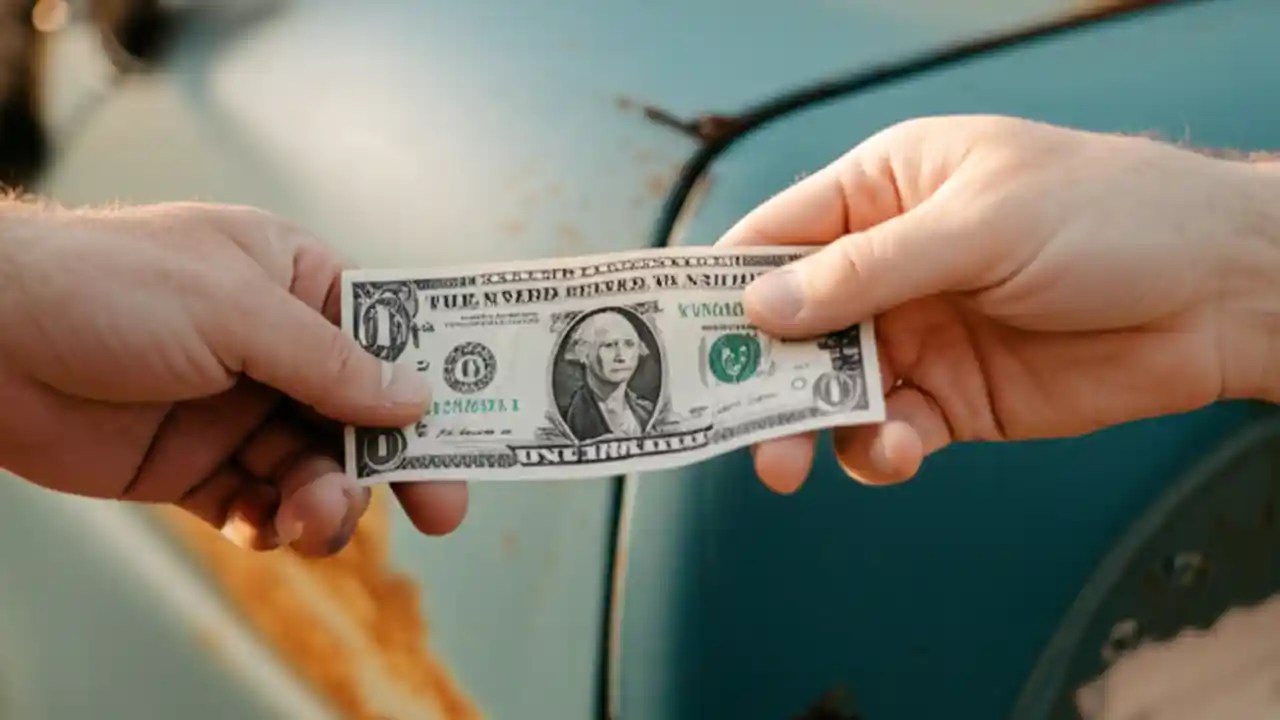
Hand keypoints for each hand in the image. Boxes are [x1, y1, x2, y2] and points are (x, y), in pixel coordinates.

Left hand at [0, 201, 466, 554]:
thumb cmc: (109, 287)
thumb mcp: (237, 311)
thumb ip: (331, 364)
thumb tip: (417, 399)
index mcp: (296, 282)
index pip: (389, 336)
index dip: (436, 384)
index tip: (480, 431)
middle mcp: (276, 348)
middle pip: (364, 416)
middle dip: (397, 464)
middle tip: (439, 512)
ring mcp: (238, 409)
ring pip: (317, 470)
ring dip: (329, 502)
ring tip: (313, 521)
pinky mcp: (195, 466)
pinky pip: (259, 504)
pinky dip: (272, 524)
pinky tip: (263, 528)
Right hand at [719, 115, 1279, 492]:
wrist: (1220, 292)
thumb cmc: (1110, 215)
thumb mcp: (982, 223)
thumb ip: (868, 269)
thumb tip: (763, 308)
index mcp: (881, 192)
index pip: (773, 239)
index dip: (716, 288)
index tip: (665, 339)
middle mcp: (885, 267)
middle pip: (786, 328)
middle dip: (752, 378)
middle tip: (728, 427)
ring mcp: (916, 336)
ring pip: (827, 391)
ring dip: (806, 427)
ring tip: (798, 462)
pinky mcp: (952, 401)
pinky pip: (887, 432)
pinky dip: (878, 450)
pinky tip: (899, 451)